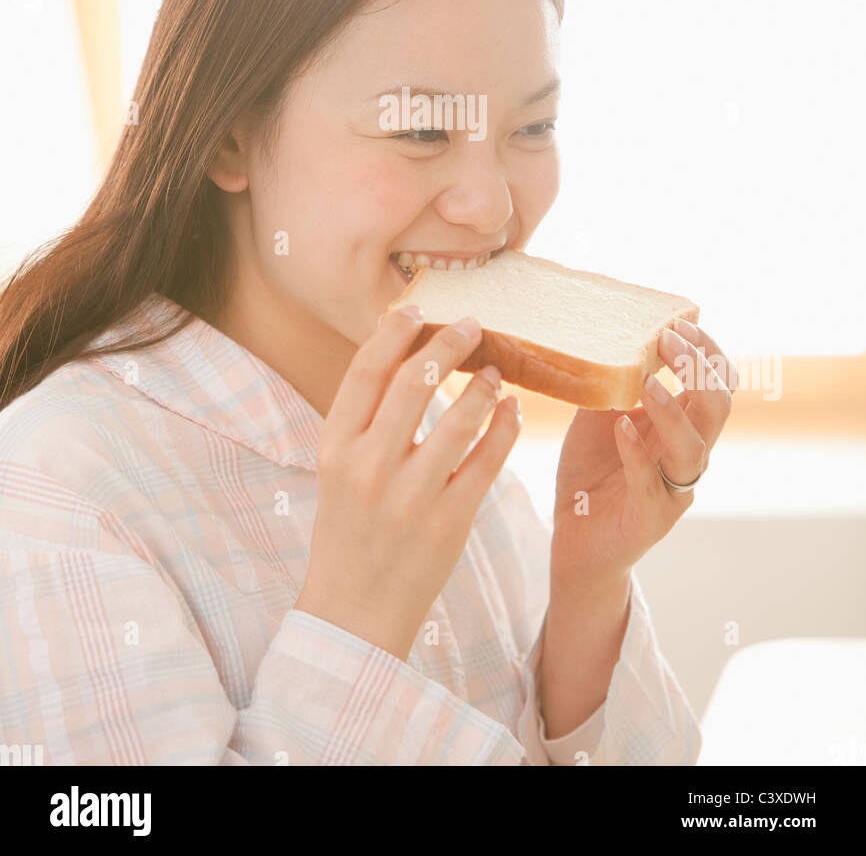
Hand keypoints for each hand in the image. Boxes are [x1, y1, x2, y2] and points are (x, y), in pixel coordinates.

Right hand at [294, 307, 520, 660]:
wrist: (354, 613)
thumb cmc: (348, 529)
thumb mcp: (337, 469)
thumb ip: (365, 418)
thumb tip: (400, 350)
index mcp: (335, 448)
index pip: (365, 370)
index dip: (394, 330)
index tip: (418, 307)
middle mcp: (369, 467)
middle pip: (416, 380)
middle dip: (449, 342)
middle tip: (472, 324)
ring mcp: (411, 496)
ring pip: (460, 416)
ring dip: (483, 384)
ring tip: (493, 372)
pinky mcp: (450, 521)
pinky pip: (488, 459)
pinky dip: (504, 426)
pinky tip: (509, 411)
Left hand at [549, 318, 735, 594]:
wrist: (576, 538)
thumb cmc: (592, 471)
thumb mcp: (599, 415)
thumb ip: (614, 383)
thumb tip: (614, 337)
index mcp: (682, 426)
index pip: (718, 383)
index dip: (707, 352)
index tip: (679, 324)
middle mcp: (688, 454)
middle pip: (719, 407)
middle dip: (699, 368)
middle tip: (668, 339)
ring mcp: (674, 489)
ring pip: (695, 447)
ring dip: (673, 410)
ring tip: (648, 383)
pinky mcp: (650, 518)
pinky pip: (652, 484)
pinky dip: (637, 452)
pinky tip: (622, 428)